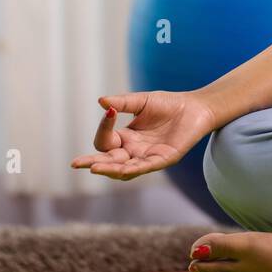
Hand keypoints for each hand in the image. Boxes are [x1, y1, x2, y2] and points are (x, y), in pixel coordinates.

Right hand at [70, 89, 218, 180]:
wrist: (196, 107)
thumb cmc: (168, 104)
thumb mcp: (141, 101)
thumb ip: (123, 103)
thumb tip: (101, 101)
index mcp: (126, 138)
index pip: (105, 141)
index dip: (103, 128)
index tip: (110, 111)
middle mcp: (134, 151)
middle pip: (108, 161)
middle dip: (93, 162)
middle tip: (76, 163)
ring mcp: (147, 157)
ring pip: (123, 169)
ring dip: (109, 169)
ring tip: (94, 168)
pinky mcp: (164, 160)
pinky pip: (146, 167)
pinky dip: (133, 168)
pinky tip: (122, 169)